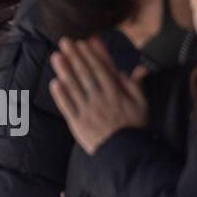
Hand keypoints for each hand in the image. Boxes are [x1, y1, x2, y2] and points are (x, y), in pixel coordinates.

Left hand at [49, 36, 146, 153]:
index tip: (85, 42)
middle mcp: (101, 99)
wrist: (126, 154)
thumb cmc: (134, 127)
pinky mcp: (78, 123)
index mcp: (116, 93)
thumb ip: (135, 85)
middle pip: (86, 74)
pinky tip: (55, 83)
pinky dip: (61, 95)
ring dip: (65, 71)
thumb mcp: (142, 105)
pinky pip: (68, 107)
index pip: (102, 70)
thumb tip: (130, 69)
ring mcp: (88, 111)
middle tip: (66, 42)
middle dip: (76, 56)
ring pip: (75, 88)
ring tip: (57, 56)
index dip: (92, 55)